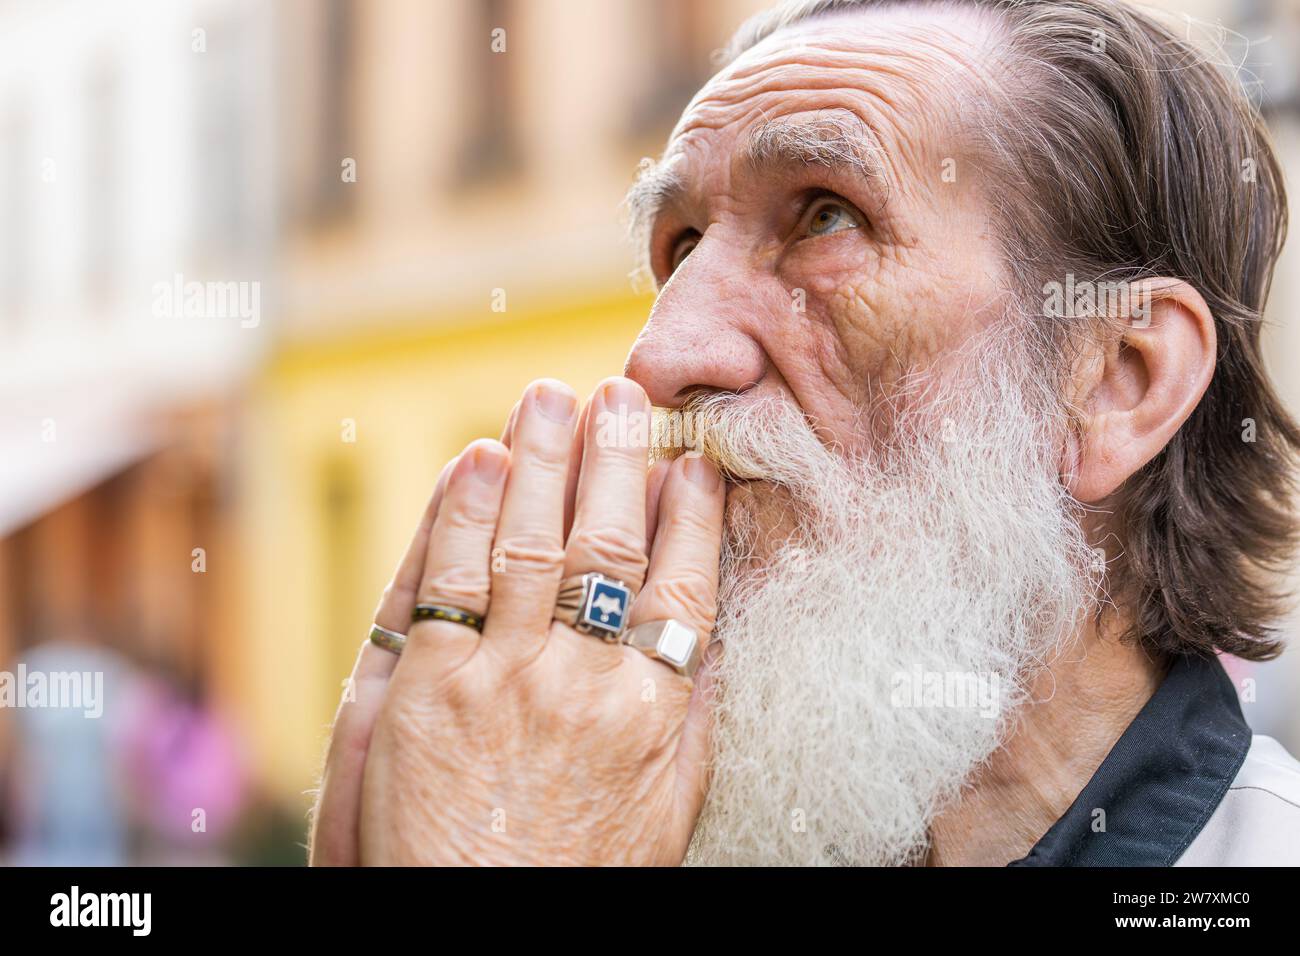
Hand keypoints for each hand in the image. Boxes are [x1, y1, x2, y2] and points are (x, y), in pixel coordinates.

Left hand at [309, 376, 723, 865]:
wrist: (480, 929)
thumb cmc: (580, 873)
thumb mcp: (669, 808)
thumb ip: (692, 717)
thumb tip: (710, 630)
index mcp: (652, 710)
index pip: (682, 584)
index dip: (689, 513)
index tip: (694, 462)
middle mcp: (583, 682)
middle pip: (607, 545)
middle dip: (616, 458)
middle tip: (623, 393)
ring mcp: (502, 680)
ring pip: (531, 544)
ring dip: (543, 461)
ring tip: (553, 397)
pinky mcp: (427, 690)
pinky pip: (450, 582)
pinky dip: (463, 514)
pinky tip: (478, 462)